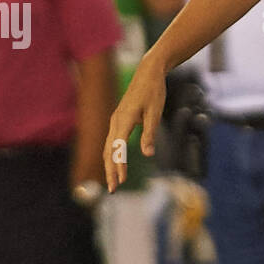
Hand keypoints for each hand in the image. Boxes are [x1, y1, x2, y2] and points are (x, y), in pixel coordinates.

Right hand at [104, 52, 165, 190]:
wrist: (148, 73)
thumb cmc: (153, 91)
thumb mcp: (155, 113)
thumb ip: (149, 134)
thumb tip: (147, 153)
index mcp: (123, 120)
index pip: (118, 148)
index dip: (119, 166)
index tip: (121, 181)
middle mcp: (115, 121)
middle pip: (109, 151)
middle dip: (110, 171)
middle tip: (113, 190)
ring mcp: (115, 120)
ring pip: (108, 147)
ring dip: (110, 165)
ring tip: (114, 181)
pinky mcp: (119, 119)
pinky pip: (112, 141)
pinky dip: (112, 155)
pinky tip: (116, 164)